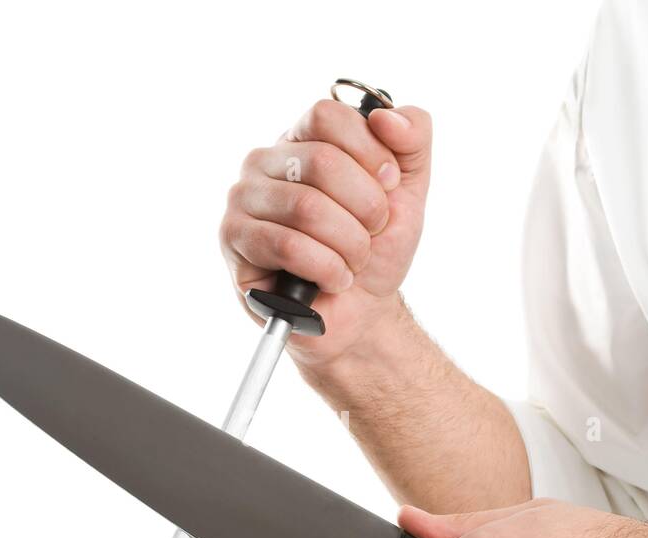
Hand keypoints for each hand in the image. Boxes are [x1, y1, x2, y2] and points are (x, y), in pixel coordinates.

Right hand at [219, 98, 431, 368]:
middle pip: (322, 161)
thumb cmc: (377, 247)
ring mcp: (243, 199)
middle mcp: (265, 161)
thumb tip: (386, 116)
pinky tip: (334, 281)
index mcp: (303, 137)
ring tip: (352, 262)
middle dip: (366, 208)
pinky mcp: (234, 240)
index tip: (389, 187)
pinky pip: (287, 245)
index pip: (329, 116)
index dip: (370, 154)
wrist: (363, 311)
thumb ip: (413, 135)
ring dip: (349, 245)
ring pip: (307, 207)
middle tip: (371, 234)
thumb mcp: (410, 186)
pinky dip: (327, 269)